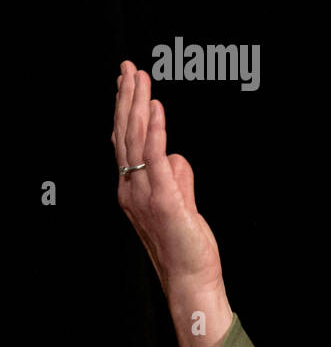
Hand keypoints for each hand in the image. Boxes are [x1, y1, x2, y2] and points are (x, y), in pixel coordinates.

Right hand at [113, 59, 223, 296]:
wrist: (190, 278)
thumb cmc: (186, 245)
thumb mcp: (182, 204)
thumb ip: (178, 178)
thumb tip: (178, 156)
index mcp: (133, 189)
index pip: (126, 142)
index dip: (125, 111)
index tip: (127, 83)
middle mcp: (131, 188)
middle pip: (125, 135)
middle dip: (127, 98)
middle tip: (129, 68)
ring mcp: (144, 194)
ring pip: (136, 141)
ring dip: (138, 105)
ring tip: (140, 77)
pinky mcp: (163, 199)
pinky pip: (156, 158)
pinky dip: (156, 131)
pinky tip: (157, 108)